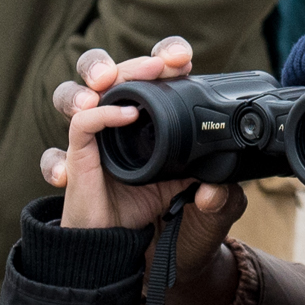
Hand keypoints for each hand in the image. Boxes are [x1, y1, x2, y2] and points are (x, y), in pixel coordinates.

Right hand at [44, 39, 200, 234]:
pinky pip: (82, 125)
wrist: (117, 246)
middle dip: (131, 61)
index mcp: (139, 115)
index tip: (183, 60)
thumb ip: (207, 178)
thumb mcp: (185, 188)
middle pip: (109, 71)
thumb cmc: (142, 208)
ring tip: (117, 77)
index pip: (146, 75)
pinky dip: (103, 115)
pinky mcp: (77, 156)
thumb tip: (227, 172)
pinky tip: (126, 116)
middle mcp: (111, 119)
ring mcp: (93, 136)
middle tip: (158, 65)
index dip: (163, 58)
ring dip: (95, 73)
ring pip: (78, 89)